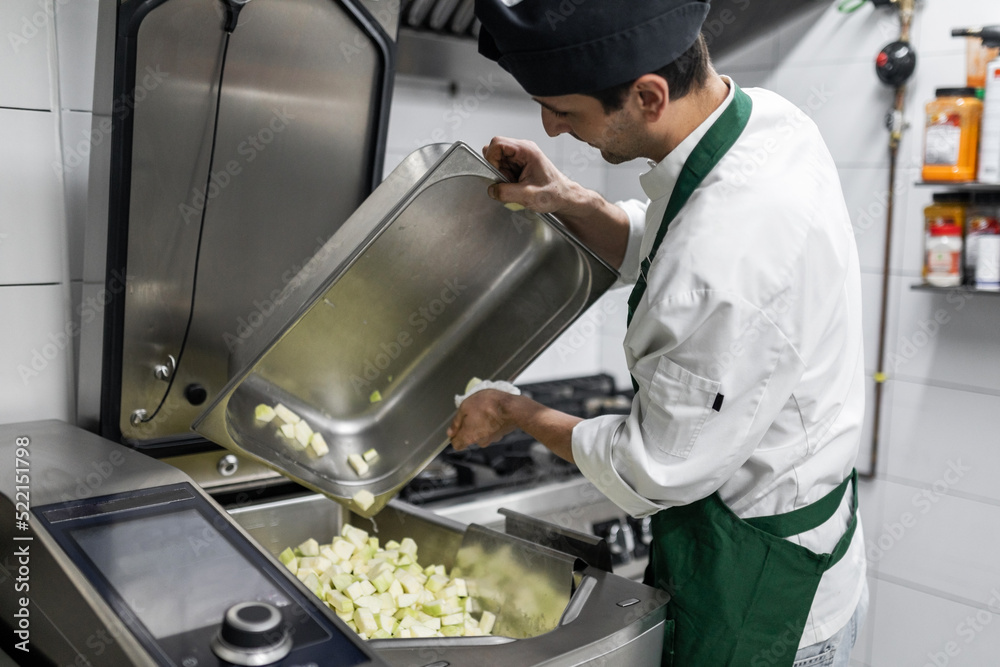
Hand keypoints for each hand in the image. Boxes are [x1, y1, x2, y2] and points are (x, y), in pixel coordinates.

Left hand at [447, 389, 516, 450]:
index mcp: (468, 437)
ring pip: (480, 433)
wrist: (512, 407)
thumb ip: (456, 421)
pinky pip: (491, 429)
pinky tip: (492, 412)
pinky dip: (490, 422)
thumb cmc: (489, 405)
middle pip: (469, 437)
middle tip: (470, 413)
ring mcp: (492, 439)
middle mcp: (480, 441)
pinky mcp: (501, 434)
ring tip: (482, 409)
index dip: (454, 436)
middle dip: (468, 426)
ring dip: (480, 423)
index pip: (456, 445)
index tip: (455, 428)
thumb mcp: (465, 407)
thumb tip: (451, 431)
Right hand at [482, 136, 629, 269]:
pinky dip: (505, 178)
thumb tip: (491, 190)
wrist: (564, 197)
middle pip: (496, 151)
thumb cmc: (554, 193)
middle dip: (497, 169)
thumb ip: (506, 192)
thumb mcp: (528, 196)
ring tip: (515, 185)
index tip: (496, 174)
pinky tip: (516, 185)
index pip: (497, 143)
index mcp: (527, 150)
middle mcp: (524, 149)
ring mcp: (521, 156)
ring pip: (499, 161)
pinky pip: (504, 168)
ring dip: (502, 175)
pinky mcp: (520, 164)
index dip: (492, 159)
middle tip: (508, 182)